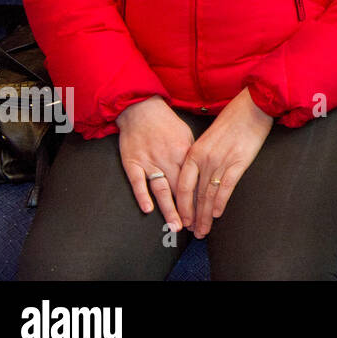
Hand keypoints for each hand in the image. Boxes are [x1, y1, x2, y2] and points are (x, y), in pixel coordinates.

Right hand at [115, 96, 194, 231]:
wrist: (141, 110)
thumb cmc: (166, 123)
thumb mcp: (186, 136)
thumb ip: (192, 156)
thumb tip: (201, 173)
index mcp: (183, 152)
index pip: (194, 181)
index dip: (199, 199)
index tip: (204, 213)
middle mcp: (167, 159)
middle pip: (180, 189)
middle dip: (187, 210)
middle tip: (193, 227)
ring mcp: (149, 162)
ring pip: (161, 190)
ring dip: (169, 209)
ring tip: (175, 225)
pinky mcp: (132, 163)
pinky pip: (138, 183)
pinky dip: (143, 196)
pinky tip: (148, 210)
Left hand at [176, 88, 273, 237]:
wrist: (253, 105)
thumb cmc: (233, 120)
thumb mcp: (209, 138)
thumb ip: (203, 156)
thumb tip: (201, 176)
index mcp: (195, 152)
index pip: (183, 186)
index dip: (182, 206)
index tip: (183, 220)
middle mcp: (205, 159)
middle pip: (196, 194)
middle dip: (194, 216)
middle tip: (194, 233)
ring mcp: (221, 161)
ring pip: (209, 194)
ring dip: (206, 215)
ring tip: (205, 230)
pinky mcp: (239, 161)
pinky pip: (226, 186)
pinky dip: (221, 201)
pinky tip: (218, 214)